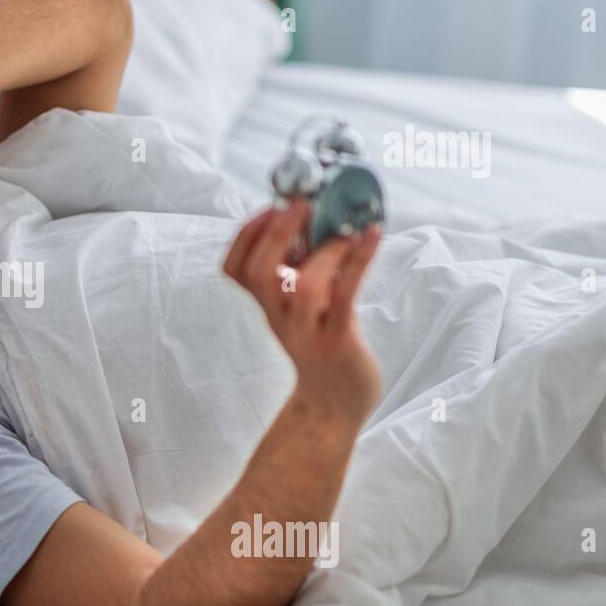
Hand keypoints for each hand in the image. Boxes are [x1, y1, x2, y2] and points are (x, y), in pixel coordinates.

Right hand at [223, 198, 382, 426]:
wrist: (334, 403)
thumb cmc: (322, 343)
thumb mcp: (302, 306)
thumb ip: (300, 270)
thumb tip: (317, 219)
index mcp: (267, 304)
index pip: (235, 268)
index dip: (246, 234)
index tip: (272, 206)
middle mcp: (278, 317)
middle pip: (256, 273)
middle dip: (276, 232)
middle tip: (301, 203)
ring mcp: (307, 332)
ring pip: (303, 287)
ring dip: (325, 250)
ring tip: (346, 231)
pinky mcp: (338, 342)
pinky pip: (345, 297)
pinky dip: (358, 261)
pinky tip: (371, 236)